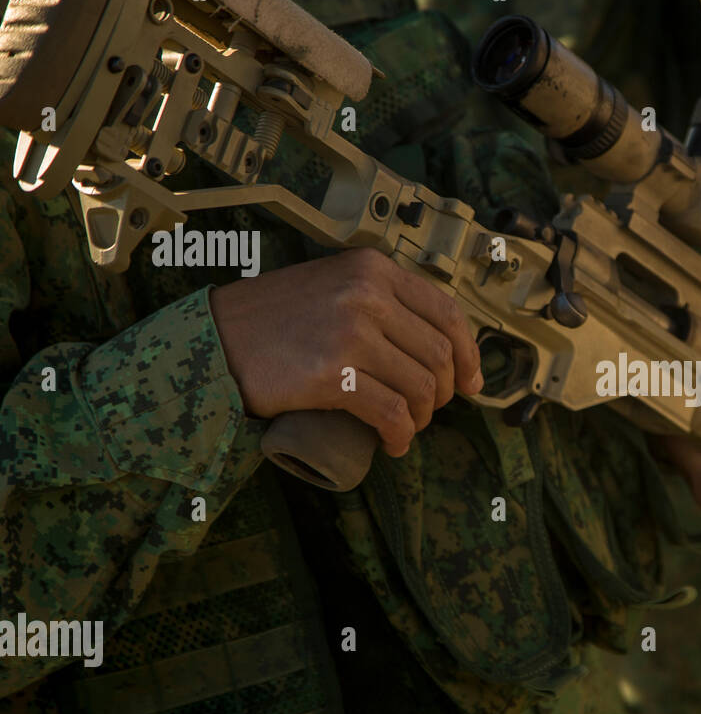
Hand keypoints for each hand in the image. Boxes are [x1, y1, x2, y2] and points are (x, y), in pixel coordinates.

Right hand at [209, 248, 481, 457]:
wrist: (215, 339)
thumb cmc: (274, 320)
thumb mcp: (334, 286)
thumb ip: (380, 300)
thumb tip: (438, 342)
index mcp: (373, 269)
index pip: (447, 312)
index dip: (469, 353)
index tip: (473, 382)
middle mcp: (367, 294)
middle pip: (438, 354)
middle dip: (445, 392)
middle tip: (430, 410)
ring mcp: (351, 333)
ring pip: (421, 387)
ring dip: (422, 417)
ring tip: (406, 427)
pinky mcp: (333, 374)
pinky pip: (391, 413)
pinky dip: (400, 436)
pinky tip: (392, 444)